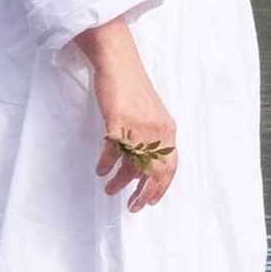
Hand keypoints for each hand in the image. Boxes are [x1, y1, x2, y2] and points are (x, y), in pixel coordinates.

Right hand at [87, 33, 177, 212]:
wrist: (119, 65)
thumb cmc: (133, 90)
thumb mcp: (152, 116)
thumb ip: (154, 137)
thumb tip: (149, 164)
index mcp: (168, 130)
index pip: (170, 166)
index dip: (161, 186)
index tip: (151, 201)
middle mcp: (158, 130)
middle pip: (154, 171)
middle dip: (143, 193)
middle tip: (133, 206)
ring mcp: (139, 126)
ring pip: (131, 164)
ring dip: (120, 181)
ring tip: (110, 190)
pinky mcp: (119, 120)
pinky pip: (113, 150)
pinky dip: (106, 164)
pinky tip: (100, 170)